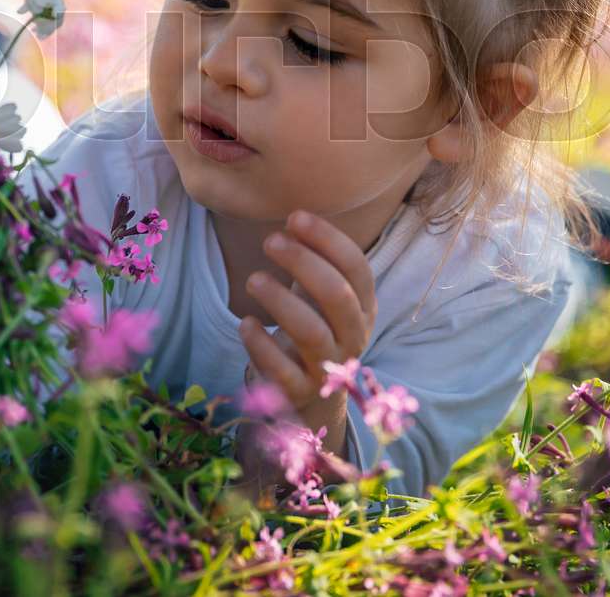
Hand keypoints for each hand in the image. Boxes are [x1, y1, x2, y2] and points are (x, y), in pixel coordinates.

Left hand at [237, 209, 376, 451]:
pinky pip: (283, 372)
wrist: (308, 389)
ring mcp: (328, 367)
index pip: (357, 269)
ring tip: (253, 279)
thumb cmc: (312, 323)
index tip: (294, 217)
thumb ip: (315, 260)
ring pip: (311, 332)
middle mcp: (353, 337)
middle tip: (270, 241)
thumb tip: (293, 218)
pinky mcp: (300, 392)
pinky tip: (245, 323)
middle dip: (303, 263)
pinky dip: (261, 345)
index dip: (329, 240)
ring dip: (280, 300)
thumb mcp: (321, 293)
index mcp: (364, 307)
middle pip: (337, 296)